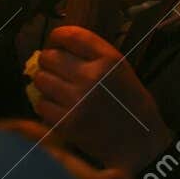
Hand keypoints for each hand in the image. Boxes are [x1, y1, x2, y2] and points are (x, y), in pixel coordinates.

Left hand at [30, 25, 170, 172]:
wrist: (139, 143)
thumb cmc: (131, 103)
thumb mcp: (121, 69)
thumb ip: (94, 54)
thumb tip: (58, 46)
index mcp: (109, 59)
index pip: (71, 35)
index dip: (57, 36)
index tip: (54, 41)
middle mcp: (91, 76)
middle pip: (50, 56)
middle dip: (48, 60)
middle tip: (53, 68)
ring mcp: (77, 100)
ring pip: (41, 79)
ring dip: (44, 81)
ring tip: (55, 87)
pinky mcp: (67, 122)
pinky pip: (41, 104)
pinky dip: (45, 104)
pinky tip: (57, 106)